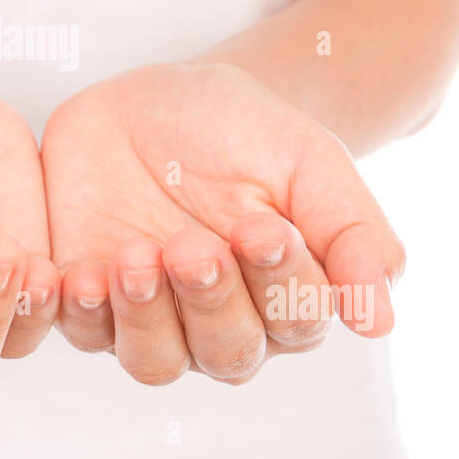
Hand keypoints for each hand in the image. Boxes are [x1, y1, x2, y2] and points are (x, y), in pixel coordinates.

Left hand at [40, 62, 404, 385]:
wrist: (158, 98)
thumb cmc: (243, 129)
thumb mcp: (307, 158)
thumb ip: (352, 230)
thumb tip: (378, 320)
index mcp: (287, 295)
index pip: (297, 318)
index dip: (280, 280)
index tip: (262, 227)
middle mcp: (222, 321)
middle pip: (227, 352)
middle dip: (211, 301)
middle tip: (193, 246)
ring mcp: (152, 316)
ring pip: (155, 360)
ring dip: (145, 317)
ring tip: (135, 258)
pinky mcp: (89, 299)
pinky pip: (81, 330)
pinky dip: (81, 311)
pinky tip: (81, 274)